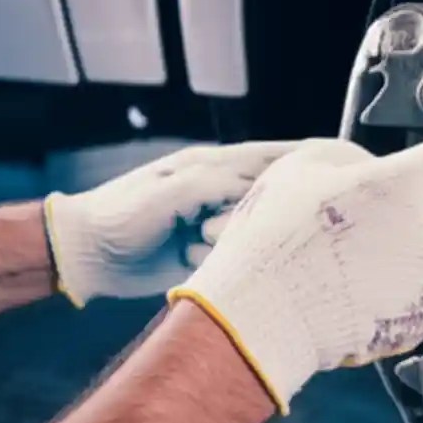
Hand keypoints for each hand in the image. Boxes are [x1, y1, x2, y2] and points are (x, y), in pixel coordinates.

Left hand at [45, 142, 300, 306]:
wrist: (83, 254)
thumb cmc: (119, 214)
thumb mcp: (168, 193)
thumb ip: (214, 186)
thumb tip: (256, 189)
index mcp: (212, 167)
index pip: (269, 158)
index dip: (302, 158)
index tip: (338, 160)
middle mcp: (219, 194)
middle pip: (269, 200)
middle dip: (261, 215)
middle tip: (217, 224)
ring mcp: (214, 224)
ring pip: (253, 234)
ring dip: (231, 243)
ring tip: (191, 240)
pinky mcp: (207, 255)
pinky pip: (233, 261)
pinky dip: (217, 264)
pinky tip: (187, 260)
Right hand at [168, 104, 422, 412]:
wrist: (262, 317)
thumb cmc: (277, 239)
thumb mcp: (302, 167)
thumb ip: (351, 159)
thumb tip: (370, 173)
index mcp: (408, 181)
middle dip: (410, 203)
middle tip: (358, 218)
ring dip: (398, 249)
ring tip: (342, 263)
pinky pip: (420, 289)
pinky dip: (395, 289)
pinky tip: (353, 291)